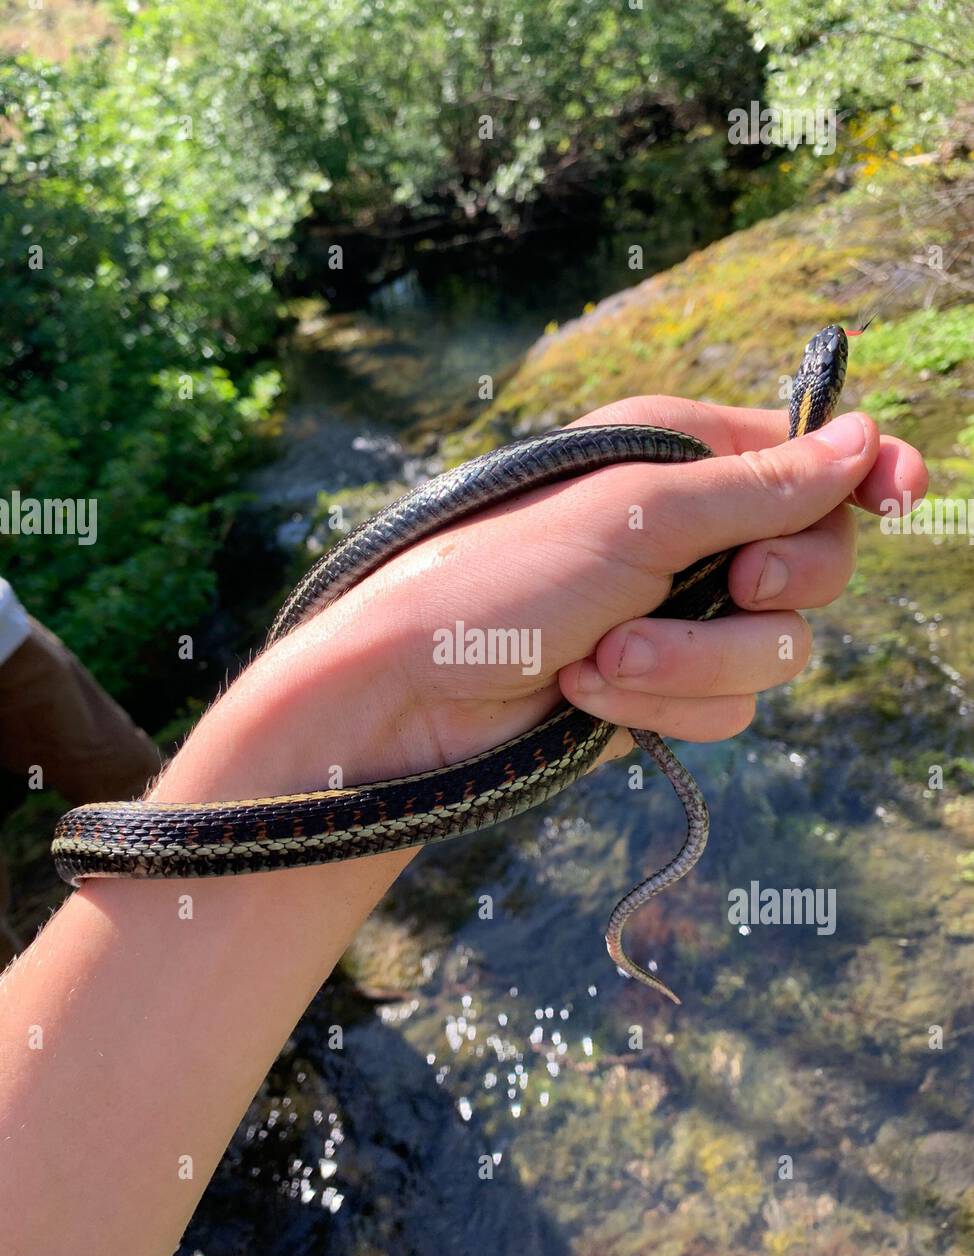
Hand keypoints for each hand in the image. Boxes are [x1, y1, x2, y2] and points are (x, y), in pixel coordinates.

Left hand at [151, 399, 925, 802]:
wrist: (408, 700)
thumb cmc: (499, 579)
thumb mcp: (636, 516)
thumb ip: (758, 486)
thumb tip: (865, 440)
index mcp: (677, 455)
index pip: (805, 455)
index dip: (862, 473)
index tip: (901, 497)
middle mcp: (684, 531)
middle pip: (812, 560)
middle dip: (771, 587)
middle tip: (731, 581)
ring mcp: (673, 614)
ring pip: (772, 651)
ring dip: (694, 661)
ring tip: (604, 657)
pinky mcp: (656, 687)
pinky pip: (723, 706)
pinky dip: (662, 706)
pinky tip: (588, 695)